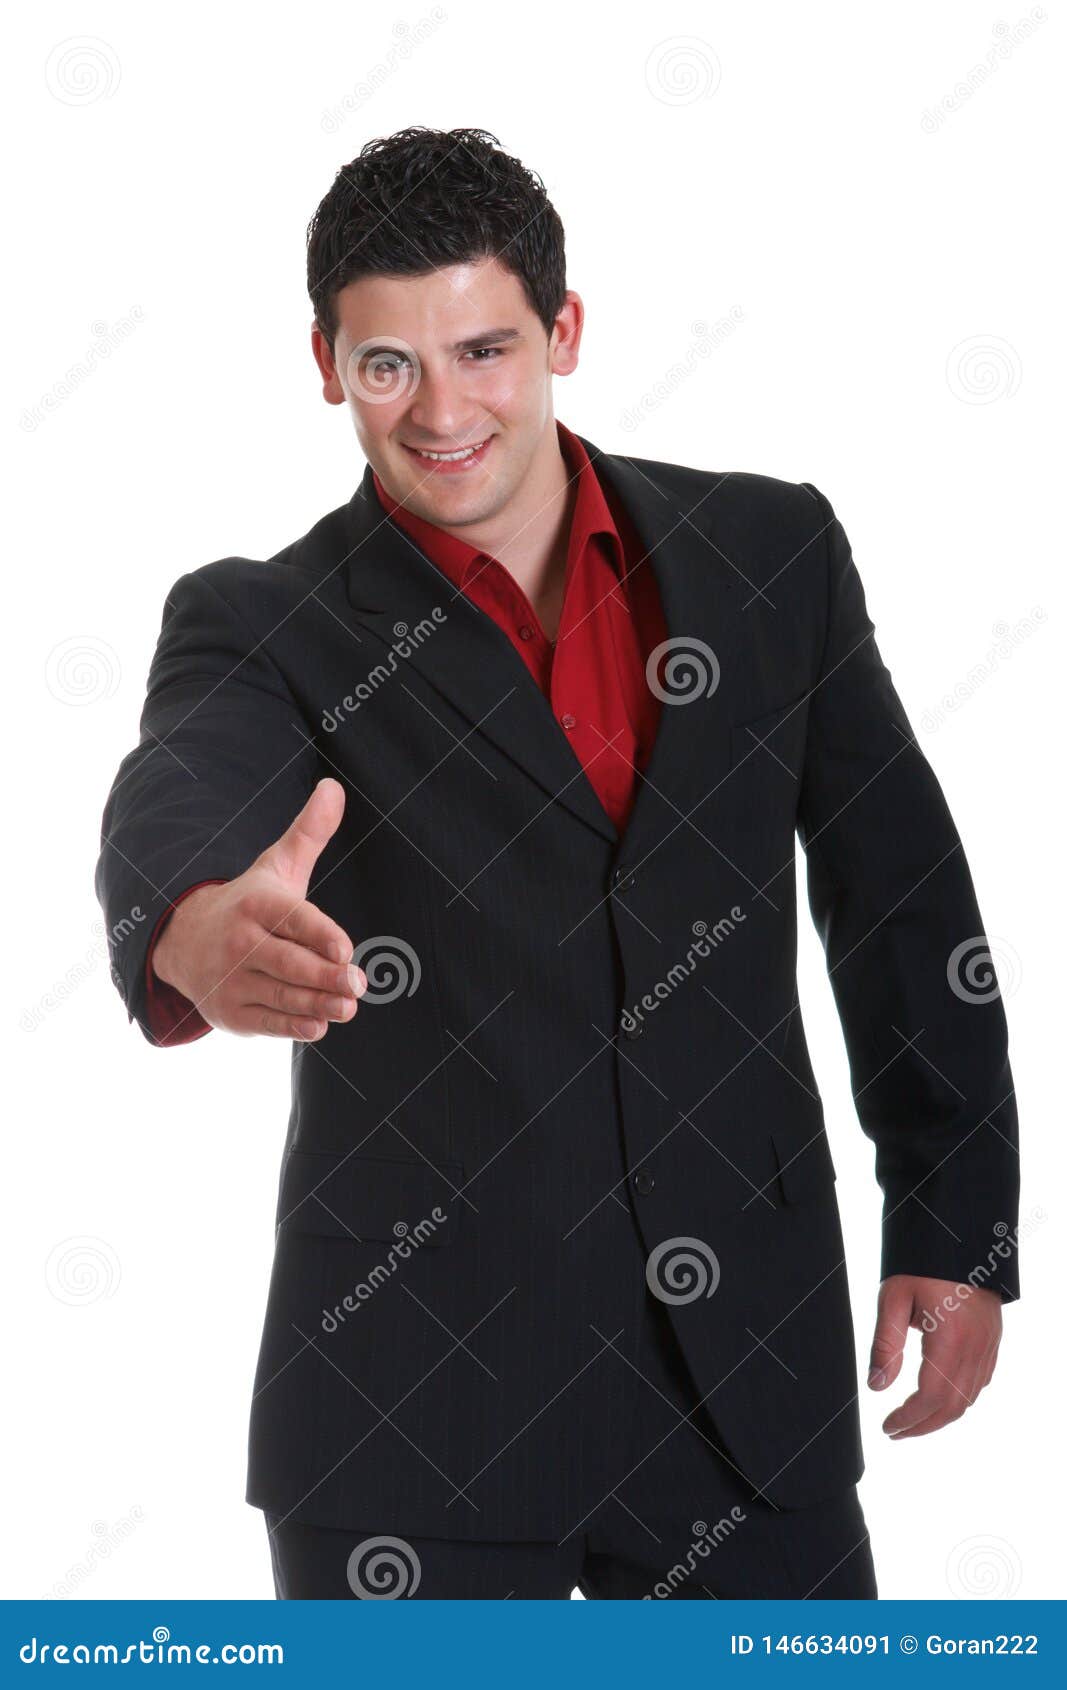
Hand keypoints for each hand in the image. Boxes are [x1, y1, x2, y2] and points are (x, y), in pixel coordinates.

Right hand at [152, 777, 365, 1039]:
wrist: (184, 942)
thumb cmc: (249, 904)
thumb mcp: (276, 866)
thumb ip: (309, 833)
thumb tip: (333, 788)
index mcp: (255, 904)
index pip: (291, 919)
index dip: (318, 934)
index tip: (345, 949)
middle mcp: (239, 942)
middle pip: (288, 963)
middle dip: (324, 976)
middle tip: (357, 984)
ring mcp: (231, 980)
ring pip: (281, 995)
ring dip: (317, 1003)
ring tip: (348, 1006)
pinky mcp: (230, 1013)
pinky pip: (267, 1022)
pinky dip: (293, 1026)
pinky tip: (319, 1024)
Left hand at [867, 1273, 1001, 1437]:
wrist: (958, 1233)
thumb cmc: (922, 1262)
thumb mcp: (893, 1297)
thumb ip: (885, 1345)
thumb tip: (877, 1387)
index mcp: (951, 1339)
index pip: (930, 1397)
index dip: (908, 1419)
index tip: (888, 1427)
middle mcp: (976, 1347)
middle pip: (953, 1406)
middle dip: (923, 1426)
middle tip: (896, 1432)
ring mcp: (989, 1344)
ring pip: (969, 1397)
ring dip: (941, 1416)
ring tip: (913, 1420)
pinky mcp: (993, 1338)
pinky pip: (980, 1381)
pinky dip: (960, 1398)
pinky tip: (940, 1399)